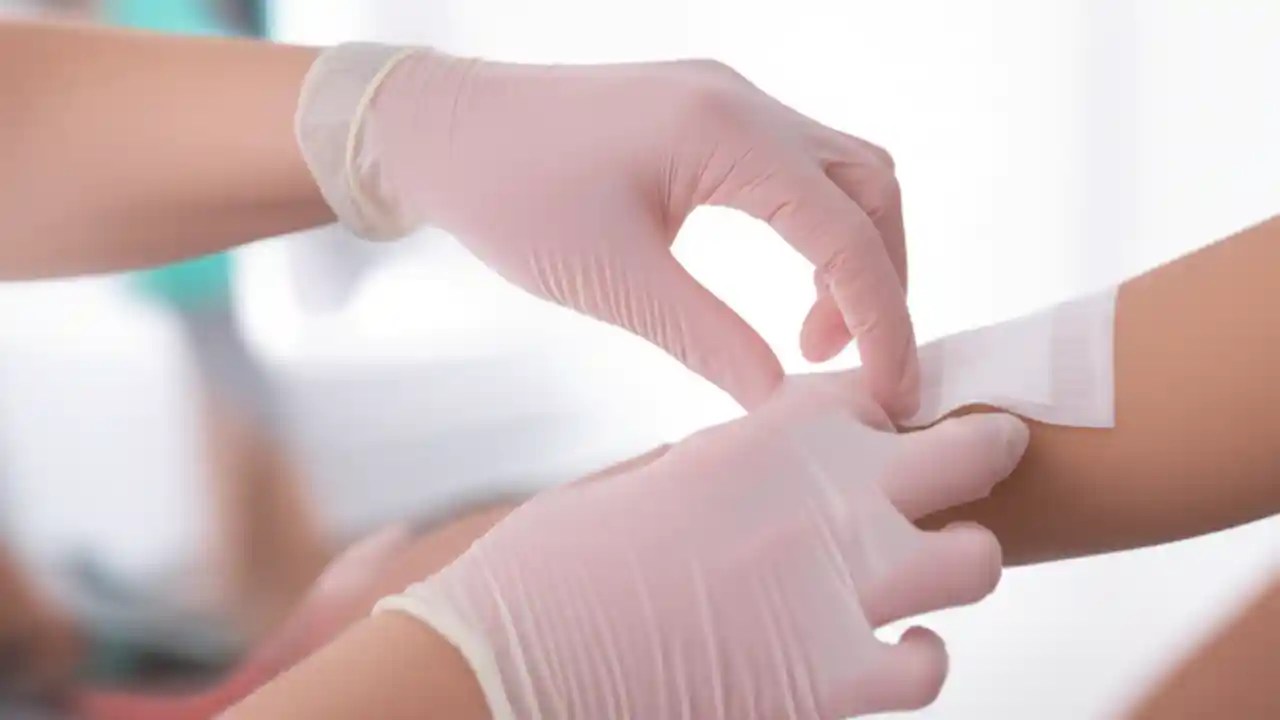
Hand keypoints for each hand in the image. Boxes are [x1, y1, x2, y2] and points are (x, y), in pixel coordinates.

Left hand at [299, 46, 917, 414]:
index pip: (847, 234)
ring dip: (847, 255)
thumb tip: (780, 399)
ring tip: (810, 337)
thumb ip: (709, 339)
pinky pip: (795, 167)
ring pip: (840, 174)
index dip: (884, 322)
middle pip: (869, 189)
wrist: (439, 131)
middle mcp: (743, 102)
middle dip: (880, 282)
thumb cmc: (510, 195)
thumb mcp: (614, 282)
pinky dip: (810, 230)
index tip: (892, 394)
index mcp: (727, 134)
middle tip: (851, 365)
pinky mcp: (705, 114)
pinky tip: (781, 285)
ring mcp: (727, 100)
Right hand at [378, 372, 1026, 718]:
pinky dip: (922, 660)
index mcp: (759, 439)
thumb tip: (737, 471)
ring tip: (928, 579)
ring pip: (977, 559)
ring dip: (960, 565)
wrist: (512, 656)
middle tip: (973, 470)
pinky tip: (894, 655)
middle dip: (981, 453)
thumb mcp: (636, 488)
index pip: (870, 397)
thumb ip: (713, 472)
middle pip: (967, 451)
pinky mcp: (829, 681)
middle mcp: (818, 500)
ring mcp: (836, 589)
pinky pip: (930, 667)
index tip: (880, 433)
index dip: (887, 412)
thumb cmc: (551, 570)